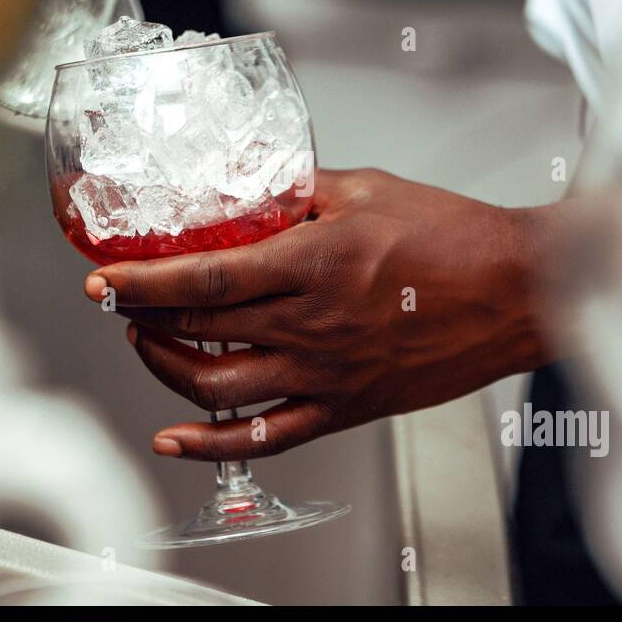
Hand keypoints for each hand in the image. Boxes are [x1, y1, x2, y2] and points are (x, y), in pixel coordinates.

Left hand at [84, 168, 560, 460]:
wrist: (517, 291)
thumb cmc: (455, 240)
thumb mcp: (368, 189)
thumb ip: (298, 186)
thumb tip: (250, 178)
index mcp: (314, 262)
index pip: (203, 277)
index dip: (142, 280)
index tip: (104, 278)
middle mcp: (312, 323)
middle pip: (199, 329)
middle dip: (142, 316)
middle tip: (122, 301)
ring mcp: (326, 373)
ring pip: (218, 384)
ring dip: (166, 367)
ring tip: (149, 343)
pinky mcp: (345, 405)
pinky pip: (266, 438)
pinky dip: (211, 444)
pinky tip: (175, 437)